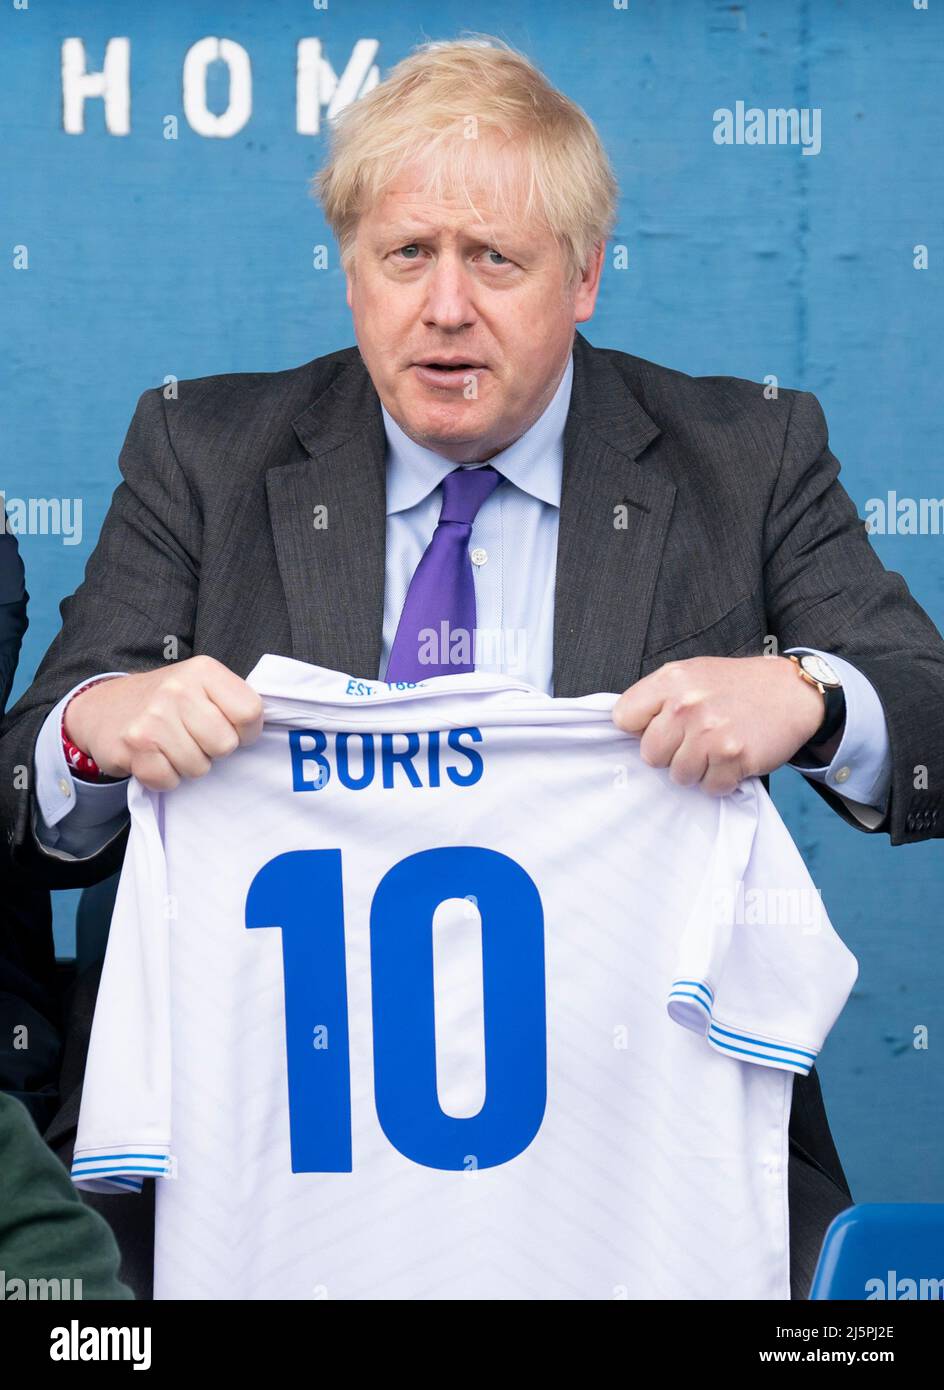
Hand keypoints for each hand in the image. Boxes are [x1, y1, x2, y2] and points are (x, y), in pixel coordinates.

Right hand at [63, 655, 263, 789]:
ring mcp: (153, 718)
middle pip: (225, 744)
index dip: (246, 732)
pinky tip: (154, 758)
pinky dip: (164, 778)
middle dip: (213, 750)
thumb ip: (232, 701)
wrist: (104, 708)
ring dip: (188, 765)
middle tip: (193, 738)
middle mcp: (178, 690)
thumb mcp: (201, 685)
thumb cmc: (166, 701)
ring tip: (172, 746)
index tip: (231, 730)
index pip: (250, 712)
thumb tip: (270, 728)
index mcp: (204, 671)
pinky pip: (168, 781)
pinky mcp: (133, 746)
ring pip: (198, 767)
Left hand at [611, 654, 824, 794]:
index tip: (660, 727)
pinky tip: (732, 760)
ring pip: (678, 776)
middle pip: (650, 754)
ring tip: (714, 749)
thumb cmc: (735, 686)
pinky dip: (721, 781)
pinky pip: (710, 787)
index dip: (640, 728)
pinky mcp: (734, 757)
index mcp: (671, 680)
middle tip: (694, 740)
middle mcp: (687, 705)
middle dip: (670, 753)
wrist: (791, 692)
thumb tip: (626, 731)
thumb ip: (657, 698)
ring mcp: (710, 733)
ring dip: (697, 770)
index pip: (623, 718)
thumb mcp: (690, 675)